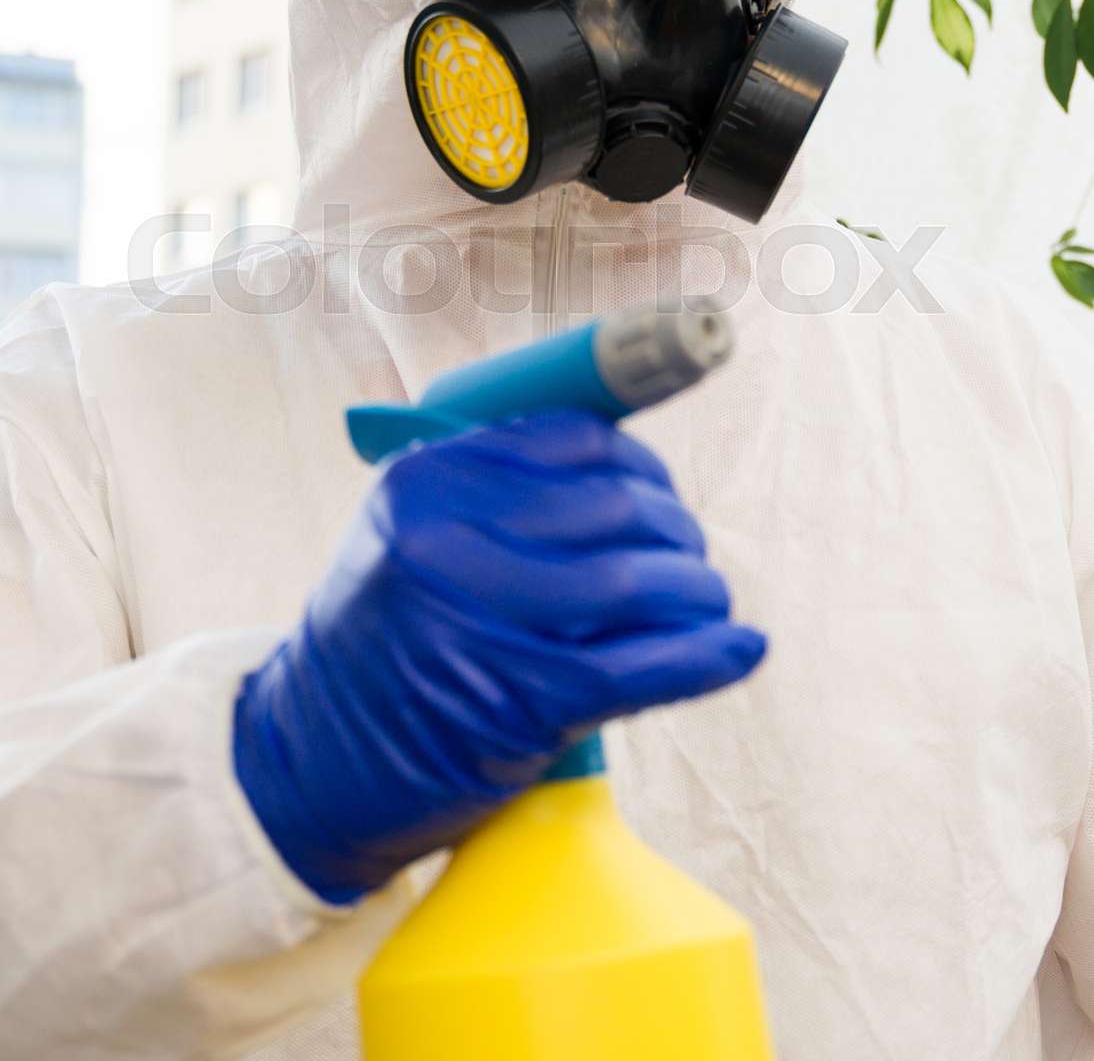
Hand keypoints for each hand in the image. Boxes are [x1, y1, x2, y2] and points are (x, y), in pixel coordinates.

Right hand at [233, 408, 765, 902]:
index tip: (660, 490)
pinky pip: (643, 665)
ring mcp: (480, 619)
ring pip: (637, 579)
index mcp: (424, 482)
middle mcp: (446, 539)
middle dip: (676, 531)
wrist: (308, 762)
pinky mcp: (518, 700)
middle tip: (687, 559)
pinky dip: (707, 656)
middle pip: (616, 507)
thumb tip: (628, 464)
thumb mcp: (408, 534)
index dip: (640, 463)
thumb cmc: (381, 642)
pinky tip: (739, 648)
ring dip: (698, 591)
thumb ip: (494, 490)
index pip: (574, 441)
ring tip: (708, 604)